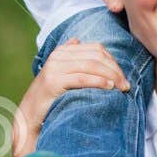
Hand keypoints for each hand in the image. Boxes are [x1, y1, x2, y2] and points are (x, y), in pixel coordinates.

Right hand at [13, 39, 130, 156]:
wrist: (29, 115)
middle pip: (96, 56)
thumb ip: (69, 58)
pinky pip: (81, 78)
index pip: (96, 49)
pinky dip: (98, 81)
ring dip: (111, 76)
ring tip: (121, 88)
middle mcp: (58, 56)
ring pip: (91, 66)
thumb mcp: (59, 74)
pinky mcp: (53, 82)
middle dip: (115, 69)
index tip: (123, 76)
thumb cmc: (50, 98)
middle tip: (126, 85)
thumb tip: (76, 40)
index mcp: (62, 52)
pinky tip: (109, 87)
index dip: (113, 61)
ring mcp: (54, 68)